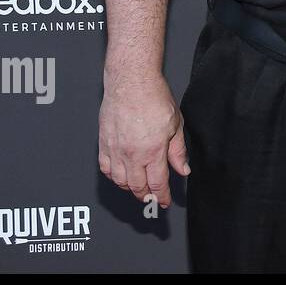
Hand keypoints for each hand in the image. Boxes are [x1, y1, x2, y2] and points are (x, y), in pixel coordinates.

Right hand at [98, 73, 189, 207]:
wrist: (131, 83)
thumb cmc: (153, 98)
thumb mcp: (176, 124)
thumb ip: (178, 151)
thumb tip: (182, 169)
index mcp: (152, 151)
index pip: (157, 183)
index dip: (161, 196)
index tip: (163, 201)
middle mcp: (131, 154)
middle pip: (137, 187)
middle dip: (145, 195)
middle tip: (151, 197)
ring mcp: (115, 150)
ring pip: (119, 181)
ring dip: (129, 188)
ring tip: (138, 187)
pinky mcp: (103, 144)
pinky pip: (105, 168)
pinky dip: (113, 176)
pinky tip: (120, 175)